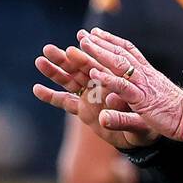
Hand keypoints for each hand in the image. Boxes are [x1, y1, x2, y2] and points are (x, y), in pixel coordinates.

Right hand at [32, 36, 158, 148]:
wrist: (143, 137)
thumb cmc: (146, 127)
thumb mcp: (138, 125)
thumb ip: (122, 120)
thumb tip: (105, 117)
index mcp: (117, 83)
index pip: (102, 67)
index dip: (90, 56)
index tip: (77, 46)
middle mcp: (101, 86)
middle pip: (81, 68)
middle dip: (65, 58)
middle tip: (48, 49)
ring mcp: (90, 97)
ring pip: (70, 81)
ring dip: (55, 71)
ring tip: (40, 61)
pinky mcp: (84, 111)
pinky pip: (66, 102)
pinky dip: (52, 96)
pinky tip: (36, 89)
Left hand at [74, 28, 182, 141]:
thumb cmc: (175, 111)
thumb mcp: (154, 97)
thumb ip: (139, 91)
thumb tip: (129, 87)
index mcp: (148, 73)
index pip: (128, 51)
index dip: (111, 41)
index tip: (96, 33)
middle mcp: (145, 75)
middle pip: (120, 53)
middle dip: (100, 42)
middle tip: (82, 34)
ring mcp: (143, 86)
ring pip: (119, 64)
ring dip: (100, 53)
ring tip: (83, 44)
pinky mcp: (142, 100)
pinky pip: (123, 87)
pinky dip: (108, 79)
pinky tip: (93, 73)